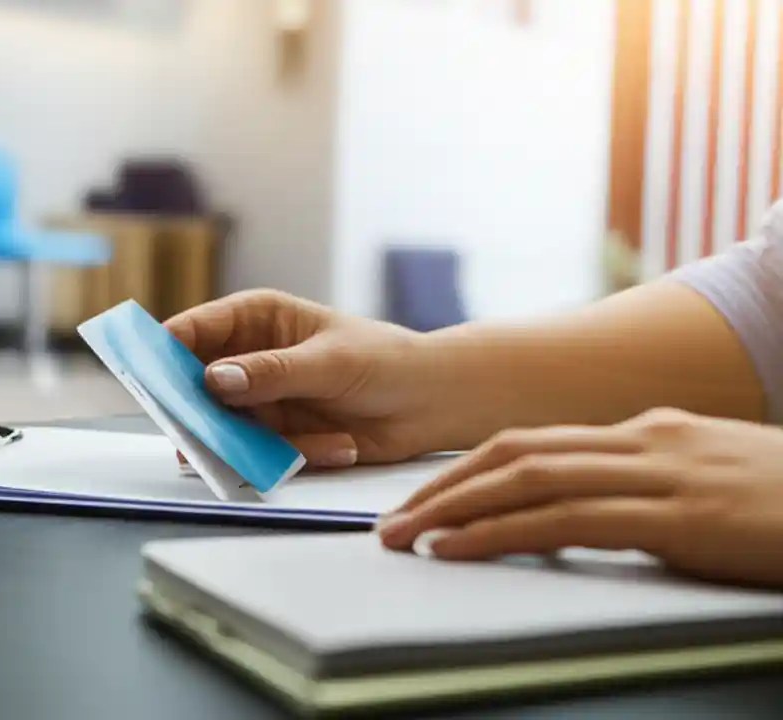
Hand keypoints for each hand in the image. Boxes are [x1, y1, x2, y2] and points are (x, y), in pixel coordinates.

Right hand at [164, 289, 433, 465]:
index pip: (194, 330)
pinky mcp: (276, 437)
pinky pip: (260, 454)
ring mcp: (260, 401)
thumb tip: (214, 380)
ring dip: (254, 443)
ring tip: (297, 445)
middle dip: (198, 412)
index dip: (162, 350)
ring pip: (223, 428)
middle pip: (195, 386)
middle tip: (192, 435)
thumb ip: (271, 372)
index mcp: (256, 318)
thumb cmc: (385, 362)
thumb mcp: (329, 362)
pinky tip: (341, 445)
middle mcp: (248, 358)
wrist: (431, 404)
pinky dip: (297, 456)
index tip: (141, 374)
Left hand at [377, 408, 782, 587]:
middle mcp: (644, 441)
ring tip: (403, 537)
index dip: (469, 469)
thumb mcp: (709, 481)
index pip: (534, 442)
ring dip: (453, 509)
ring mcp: (660, 473)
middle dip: (443, 485)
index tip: (425, 496)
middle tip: (390, 519)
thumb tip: (587, 509)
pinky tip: (458, 550)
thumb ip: (647, 486)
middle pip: (514, 452)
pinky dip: (499, 534)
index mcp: (647, 432)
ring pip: (526, 480)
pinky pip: (564, 521)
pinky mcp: (678, 517)